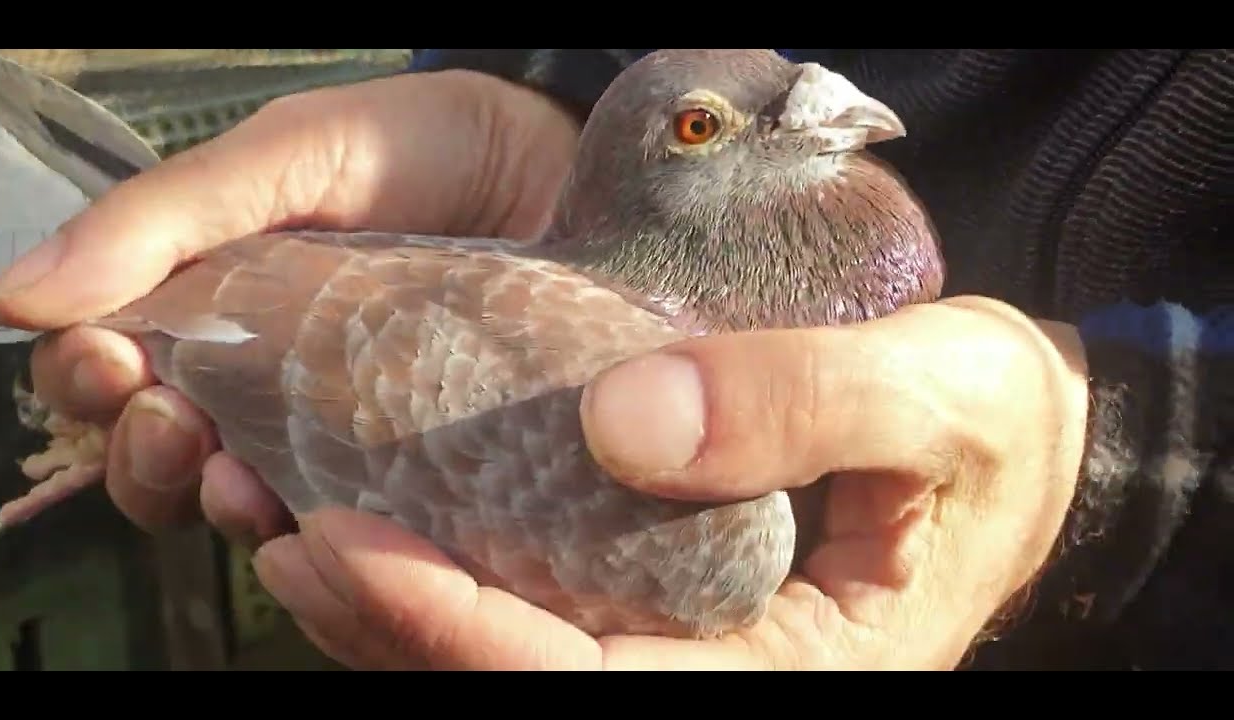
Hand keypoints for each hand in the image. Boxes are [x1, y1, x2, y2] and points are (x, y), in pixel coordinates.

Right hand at [0, 69, 580, 535]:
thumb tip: (12, 298)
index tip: (108, 363)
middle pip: (162, 459)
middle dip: (145, 454)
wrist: (556, 166)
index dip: (91, 382)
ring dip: (215, 501)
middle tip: (173, 422)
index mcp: (212, 307)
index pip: (115, 374)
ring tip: (238, 477)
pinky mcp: (419, 469)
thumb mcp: (291, 156)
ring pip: (241, 503)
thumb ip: (163, 219)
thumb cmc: (422, 150)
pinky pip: (352, 524)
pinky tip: (317, 515)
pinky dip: (317, 527)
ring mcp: (340, 434)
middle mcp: (262, 382)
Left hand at [249, 296, 1089, 669]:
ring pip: (519, 671)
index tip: (350, 544)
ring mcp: (690, 655)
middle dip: (397, 634)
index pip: (605, 689)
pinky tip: (380, 525)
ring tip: (295, 533)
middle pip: (533, 692)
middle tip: (289, 536)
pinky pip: (538, 624)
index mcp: (800, 676)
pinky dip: (446, 588)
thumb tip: (624, 424)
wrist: (1015, 451)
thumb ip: (809, 402)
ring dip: (397, 622)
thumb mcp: (943, 393)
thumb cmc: (996, 430)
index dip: (464, 634)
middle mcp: (727, 680)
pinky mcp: (665, 613)